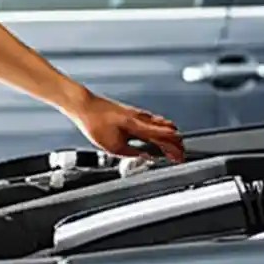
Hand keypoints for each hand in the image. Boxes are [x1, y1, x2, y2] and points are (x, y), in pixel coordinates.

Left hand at [68, 92, 184, 162]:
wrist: (84, 105)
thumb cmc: (95, 122)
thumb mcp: (113, 147)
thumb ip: (132, 153)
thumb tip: (145, 157)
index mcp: (138, 126)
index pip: (166, 137)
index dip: (175, 148)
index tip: (180, 157)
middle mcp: (141, 117)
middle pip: (169, 129)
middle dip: (177, 143)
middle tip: (178, 154)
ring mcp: (137, 113)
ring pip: (162, 123)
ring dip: (169, 136)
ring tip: (170, 148)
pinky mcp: (131, 112)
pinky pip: (153, 120)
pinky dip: (160, 129)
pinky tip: (156, 136)